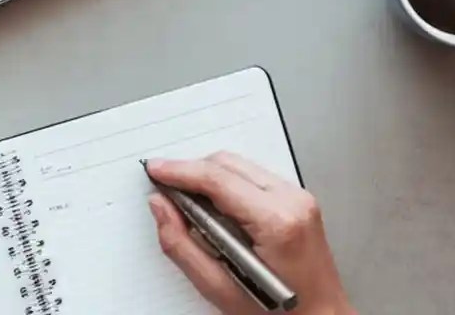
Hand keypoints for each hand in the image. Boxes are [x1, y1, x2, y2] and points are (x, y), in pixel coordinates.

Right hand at [146, 153, 353, 314]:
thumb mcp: (220, 289)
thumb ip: (181, 245)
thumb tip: (161, 207)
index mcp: (276, 223)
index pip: (217, 179)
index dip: (179, 171)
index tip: (156, 170)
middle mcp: (292, 201)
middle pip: (227, 164)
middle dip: (191, 171)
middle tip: (166, 190)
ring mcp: (299, 197)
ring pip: (240, 166)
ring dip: (209, 177)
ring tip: (189, 204)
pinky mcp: (297, 199)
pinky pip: (253, 177)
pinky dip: (227, 185)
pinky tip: (215, 208)